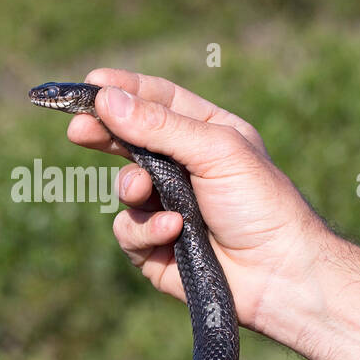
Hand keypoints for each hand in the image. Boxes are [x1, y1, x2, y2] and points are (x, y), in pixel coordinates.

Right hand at [64, 68, 332, 332]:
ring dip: (131, 188)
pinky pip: (128, 232)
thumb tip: (105, 99)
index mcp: (207, 134)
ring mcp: (169, 208)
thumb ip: (159, 126)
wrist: (281, 275)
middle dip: (104, 134)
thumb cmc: (261, 204)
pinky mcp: (157, 249)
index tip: (90, 84)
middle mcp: (185, 168)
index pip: (157, 100)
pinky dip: (146, 230)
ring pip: (124, 188)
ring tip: (144, 192)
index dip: (123, 90)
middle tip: (79, 130)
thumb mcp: (215, 151)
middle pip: (130, 140)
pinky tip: (173, 233)